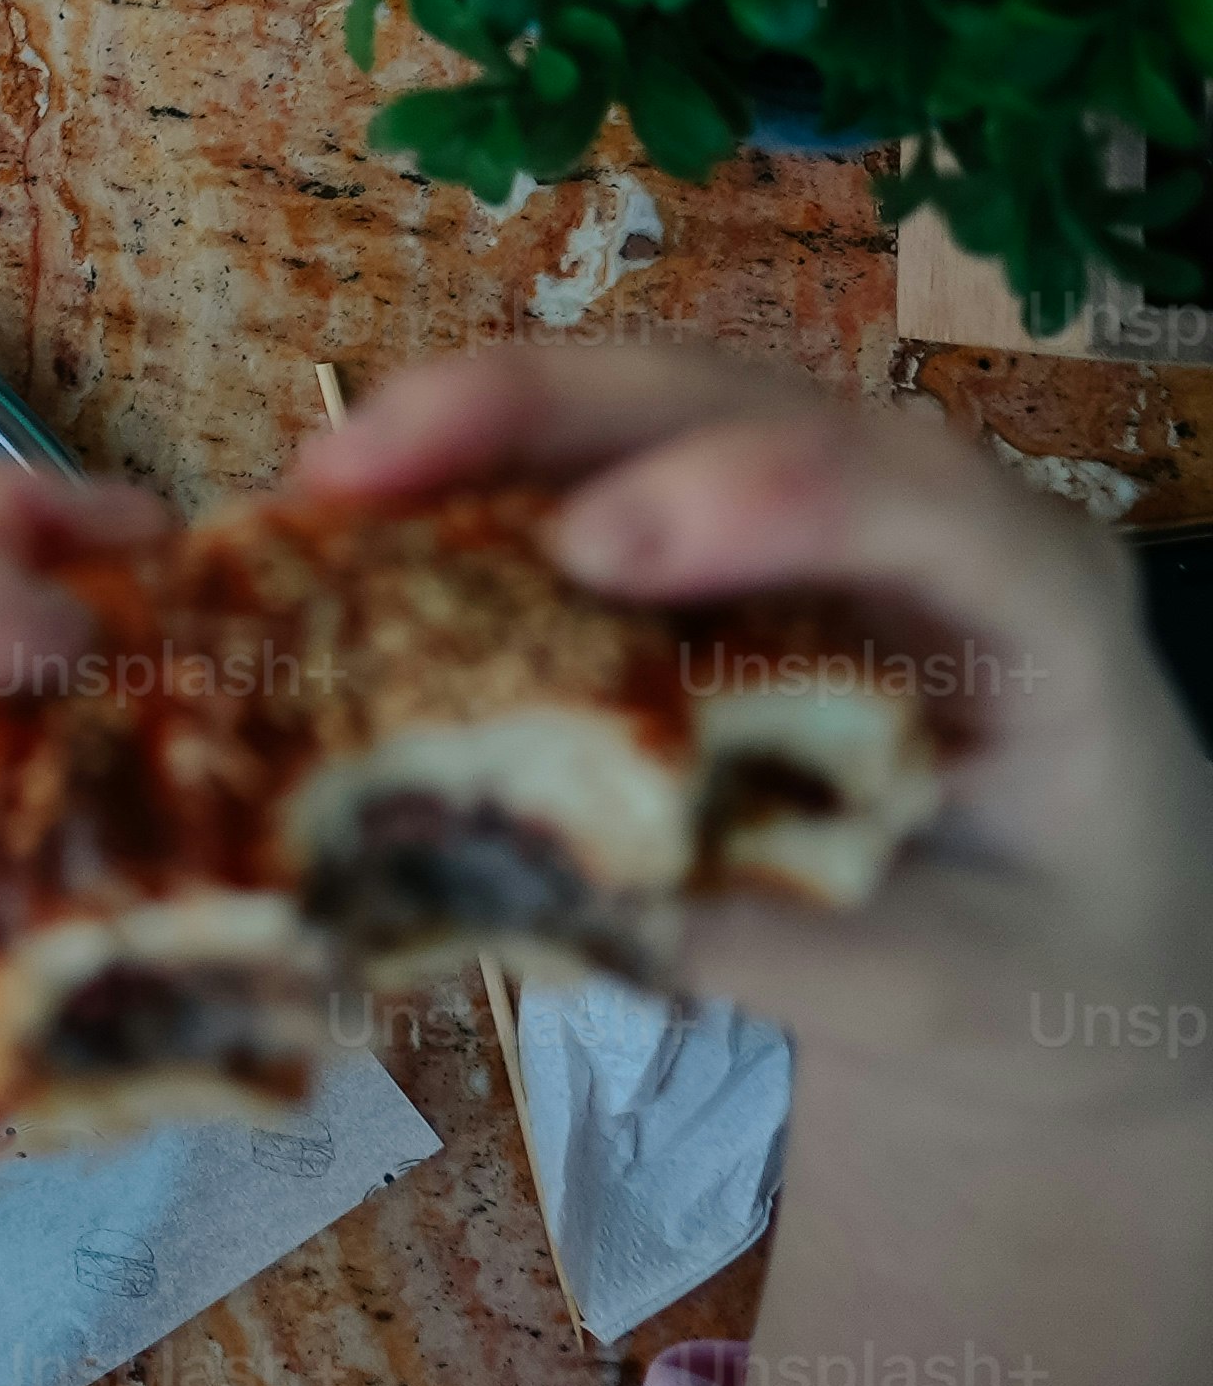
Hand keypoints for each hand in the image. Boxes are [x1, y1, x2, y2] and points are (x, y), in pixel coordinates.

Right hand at [290, 341, 1212, 1385]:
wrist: (1075, 949)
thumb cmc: (1032, 966)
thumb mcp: (930, 987)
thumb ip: (756, 930)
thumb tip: (527, 882)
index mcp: (1039, 607)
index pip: (920, 500)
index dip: (759, 495)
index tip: (592, 548)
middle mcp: (922, 508)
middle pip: (728, 399)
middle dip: (527, 412)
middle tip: (349, 470)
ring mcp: (806, 499)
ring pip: (629, 405)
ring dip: (459, 433)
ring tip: (310, 498)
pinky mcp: (710, 532)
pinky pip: (574, 477)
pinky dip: (451, 495)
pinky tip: (342, 535)